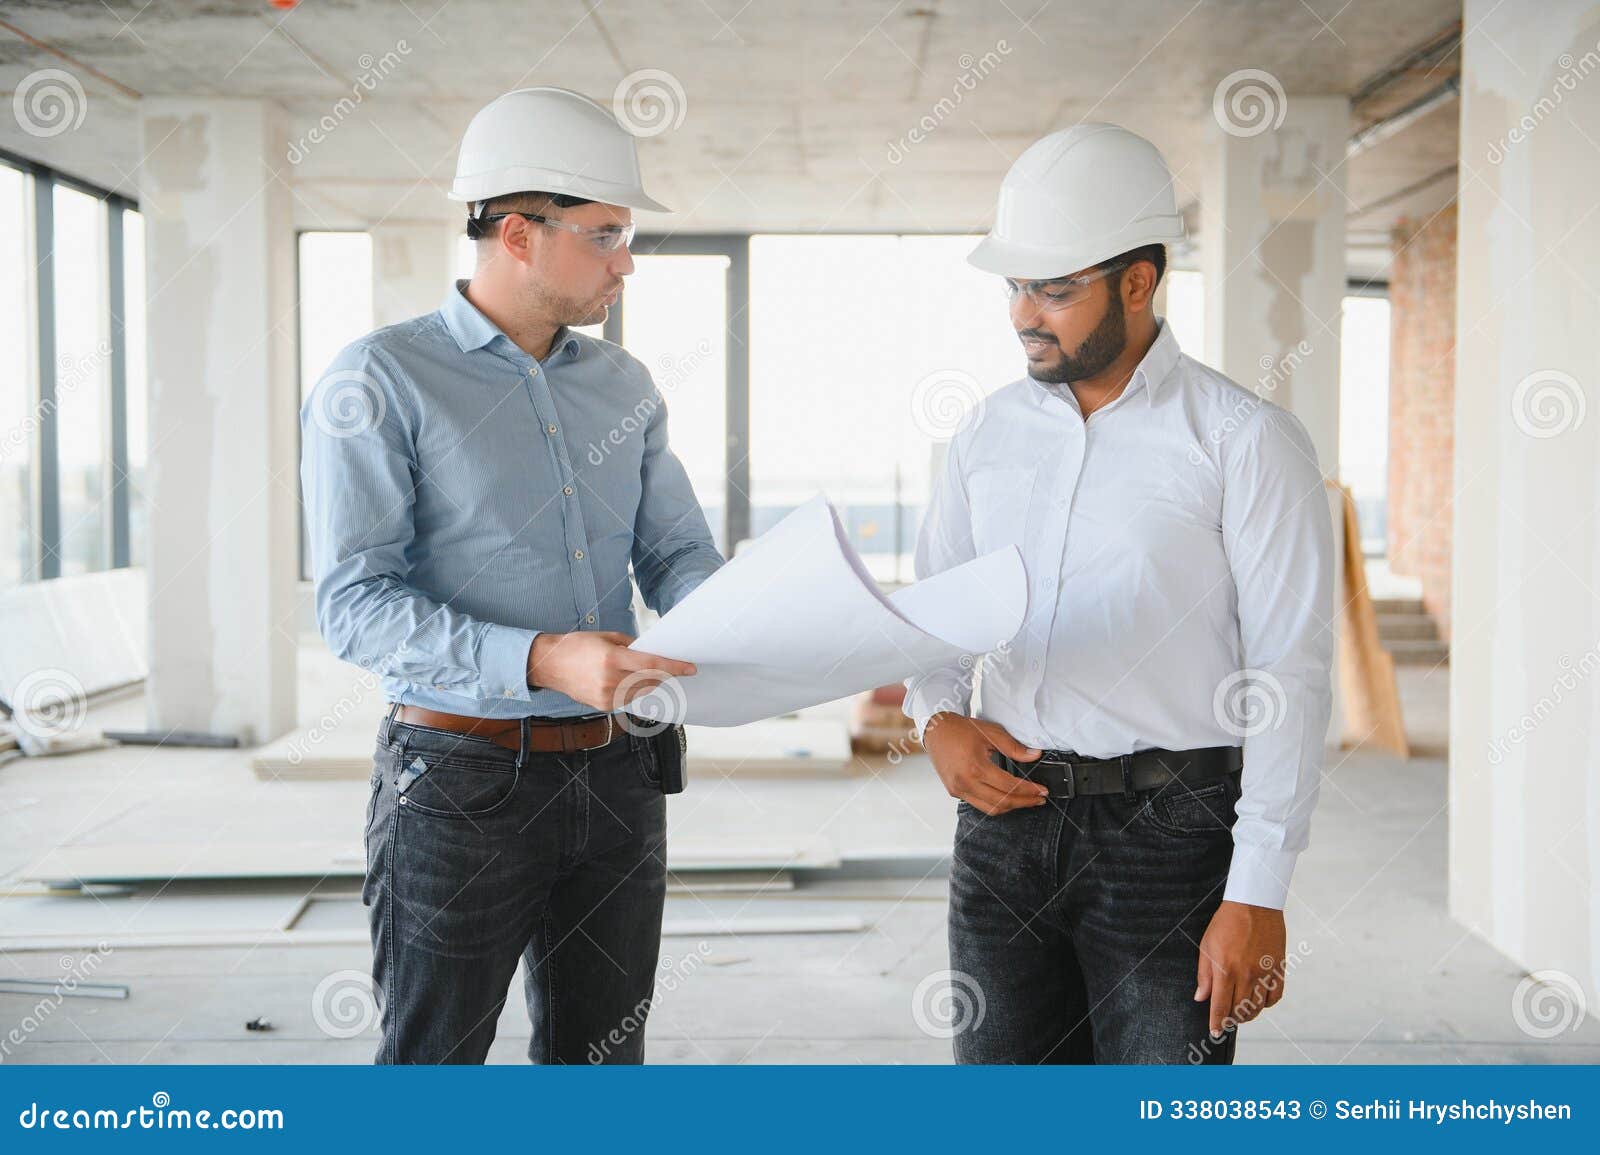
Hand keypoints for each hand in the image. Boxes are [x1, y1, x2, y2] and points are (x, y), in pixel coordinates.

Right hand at [526, 631, 696, 712]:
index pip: (652, 665)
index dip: (674, 667)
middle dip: (664, 674)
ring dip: (651, 682)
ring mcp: (606, 696)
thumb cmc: (577, 646)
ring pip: (642, 691)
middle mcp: (610, 680)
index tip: (690, 667)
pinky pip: (629, 699)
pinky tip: (633, 681)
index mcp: (612, 658)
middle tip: (675, 667)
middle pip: (650, 680)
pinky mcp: (603, 706)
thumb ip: (632, 646)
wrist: (549, 665)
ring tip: (652, 673)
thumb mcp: (607, 637)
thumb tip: (653, 654)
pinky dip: (636, 690)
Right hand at [923, 713, 1047, 814]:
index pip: (1009, 786)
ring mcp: (958, 790)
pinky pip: (979, 804)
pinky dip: (996, 803)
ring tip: (1026, 800)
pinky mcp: (954, 792)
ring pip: (991, 809)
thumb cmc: (961, 729)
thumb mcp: (991, 733)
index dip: (1029, 790)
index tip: (1043, 791)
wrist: (936, 730)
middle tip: (1040, 799)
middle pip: (1002, 802)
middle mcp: (965, 783)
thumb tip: (1035, 756)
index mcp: (975, 767)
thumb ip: (1014, 747)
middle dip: (1024, 802)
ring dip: (1011, 807)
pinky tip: (1006, 797)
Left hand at [1194, 900, 1286, 1035]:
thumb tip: (1200, 997)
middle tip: (1226, 1020)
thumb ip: (1204, 974)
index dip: (1216, 1022)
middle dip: (1231, 1020)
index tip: (1214, 1031)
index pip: (1220, 1006)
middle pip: (1240, 1010)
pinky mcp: (1278, 969)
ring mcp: (1264, 973)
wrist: (1254, 904)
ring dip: (1248, 1015)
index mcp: (1226, 969)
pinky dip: (1266, 1004)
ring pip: (1258, 1008)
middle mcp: (1246, 974)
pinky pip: (1275, 996)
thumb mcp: (1207, 946)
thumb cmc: (1227, 922)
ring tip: (1240, 1014)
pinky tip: (1259, 1001)